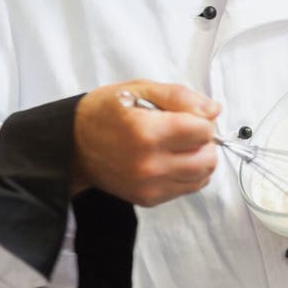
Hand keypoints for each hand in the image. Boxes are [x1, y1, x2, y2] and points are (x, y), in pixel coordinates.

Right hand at [73, 80, 220, 206]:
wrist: (73, 145)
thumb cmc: (105, 112)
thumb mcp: (140, 88)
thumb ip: (180, 97)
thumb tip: (213, 110)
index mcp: (147, 132)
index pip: (203, 131)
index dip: (201, 118)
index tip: (187, 114)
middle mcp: (150, 164)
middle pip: (208, 158)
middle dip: (204, 141)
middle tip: (186, 130)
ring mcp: (149, 186)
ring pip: (202, 176)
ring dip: (199, 158)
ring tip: (178, 145)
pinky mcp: (148, 199)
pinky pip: (188, 188)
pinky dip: (188, 173)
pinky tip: (170, 159)